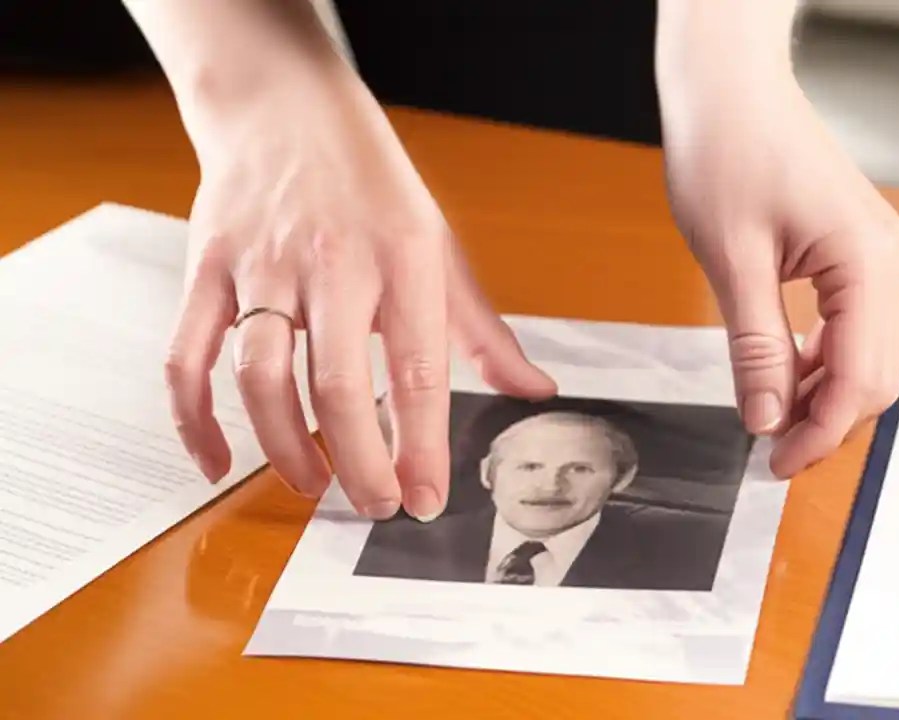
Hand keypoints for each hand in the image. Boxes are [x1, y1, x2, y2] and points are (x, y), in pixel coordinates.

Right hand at [164, 64, 555, 519]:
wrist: (284, 106)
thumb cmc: (371, 184)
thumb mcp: (441, 247)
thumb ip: (483, 332)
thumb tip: (534, 392)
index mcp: (403, 259)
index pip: (418, 371)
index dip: (421, 446)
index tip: (426, 500)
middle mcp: (333, 264)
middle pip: (338, 387)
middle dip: (358, 462)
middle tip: (376, 505)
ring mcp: (262, 266)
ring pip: (261, 378)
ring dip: (286, 447)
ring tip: (315, 485)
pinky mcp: (207, 268)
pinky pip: (186, 357)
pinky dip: (194, 420)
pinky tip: (219, 461)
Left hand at [659, 64, 898, 477]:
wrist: (729, 89)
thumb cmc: (727, 150)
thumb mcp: (731, 260)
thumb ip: (756, 347)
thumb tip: (767, 419)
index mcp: (867, 261)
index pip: (861, 378)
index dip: (820, 433)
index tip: (775, 465)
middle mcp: (887, 260)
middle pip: (878, 374)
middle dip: (828, 420)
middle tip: (770, 449)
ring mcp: (876, 255)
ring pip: (868, 354)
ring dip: (824, 392)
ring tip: (769, 413)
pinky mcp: (855, 252)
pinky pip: (852, 325)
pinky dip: (821, 359)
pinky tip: (782, 369)